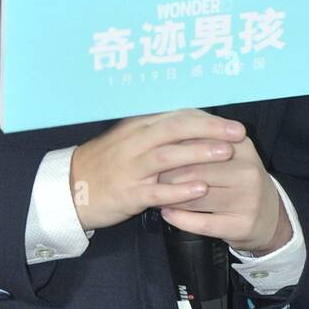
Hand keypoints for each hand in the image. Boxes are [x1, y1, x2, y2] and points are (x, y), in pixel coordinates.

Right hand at [70, 108, 246, 231]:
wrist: (71, 188)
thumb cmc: (105, 163)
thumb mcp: (128, 139)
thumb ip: (156, 131)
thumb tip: (190, 122)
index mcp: (137, 127)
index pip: (176, 115)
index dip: (206, 118)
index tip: (231, 124)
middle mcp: (134, 143)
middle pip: (175, 128)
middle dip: (210, 129)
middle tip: (238, 132)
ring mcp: (130, 168)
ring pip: (168, 156)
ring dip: (199, 153)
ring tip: (225, 153)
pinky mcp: (128, 193)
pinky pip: (156, 191)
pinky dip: (179, 189)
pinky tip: (201, 189)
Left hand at [157, 123, 291, 253]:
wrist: (268, 215)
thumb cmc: (237, 179)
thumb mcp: (229, 153)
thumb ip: (201, 139)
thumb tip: (163, 130)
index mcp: (242, 147)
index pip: (199, 143)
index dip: (172, 148)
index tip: (153, 151)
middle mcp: (249, 172)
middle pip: (195, 171)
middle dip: (166, 174)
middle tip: (149, 176)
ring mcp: (247, 201)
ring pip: (196, 197)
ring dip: (169, 197)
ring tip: (155, 194)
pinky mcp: (241, 226)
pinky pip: (202, 223)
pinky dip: (179, 218)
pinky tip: (167, 213)